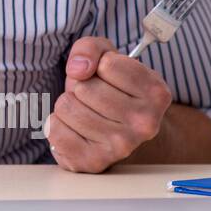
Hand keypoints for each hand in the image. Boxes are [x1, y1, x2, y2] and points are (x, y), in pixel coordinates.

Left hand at [45, 36, 173, 172]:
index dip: (99, 67)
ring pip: (67, 106)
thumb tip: (78, 69)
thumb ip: (91, 48)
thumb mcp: (108, 58)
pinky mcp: (94, 162)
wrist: (123, 136)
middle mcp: (145, 123)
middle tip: (95, 100)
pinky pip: (55, 129)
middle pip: (84, 88)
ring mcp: (121, 146)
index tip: (107, 78)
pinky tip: (75, 129)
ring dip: (69, 105)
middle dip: (82, 88)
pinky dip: (57, 124)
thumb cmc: (113, 92)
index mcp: (156, 93)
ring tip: (87, 113)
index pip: (107, 64)